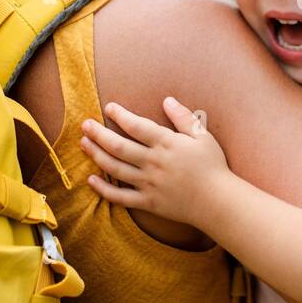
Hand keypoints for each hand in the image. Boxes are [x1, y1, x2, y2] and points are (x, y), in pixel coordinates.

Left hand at [80, 96, 230, 226]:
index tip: (108, 108)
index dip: (120, 115)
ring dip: (96, 155)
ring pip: (115, 168)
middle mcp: (153, 162)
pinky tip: (92, 179)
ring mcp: (148, 183)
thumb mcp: (202, 136)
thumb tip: (167, 100)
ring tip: (84, 144)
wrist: (217, 201)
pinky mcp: (147, 202)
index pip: (137, 126)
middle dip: (98, 133)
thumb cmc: (213, 166)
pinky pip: (120, 196)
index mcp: (166, 144)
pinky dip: (103, 189)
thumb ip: (183, 117)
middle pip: (118, 146)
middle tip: (85, 124)